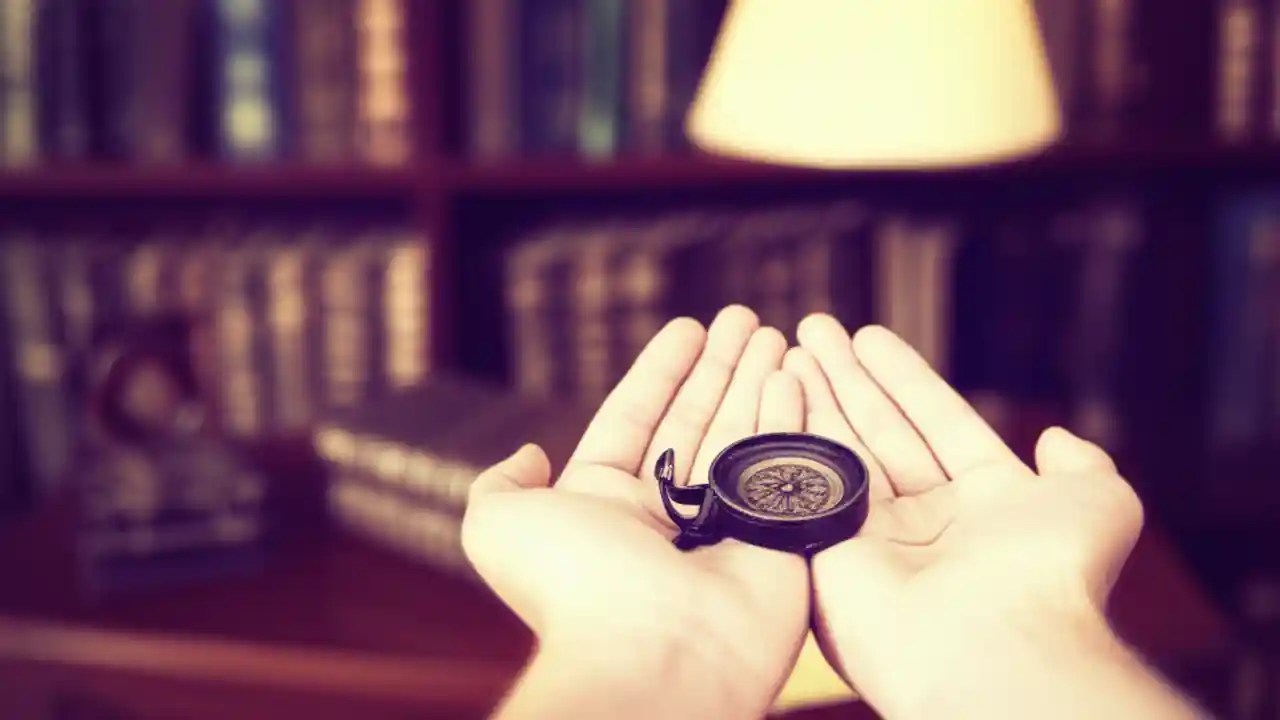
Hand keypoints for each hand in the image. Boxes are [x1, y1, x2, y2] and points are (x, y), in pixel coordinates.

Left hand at [463, 307, 809, 719]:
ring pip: (741, 436)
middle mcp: (666, 516)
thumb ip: (502, 484)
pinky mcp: (774, 542)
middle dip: (720, 368)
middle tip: (744, 318)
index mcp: (605, 506)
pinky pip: (783, 467)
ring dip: (759, 382)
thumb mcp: (500, 526)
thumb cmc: (574, 588)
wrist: (650, 656)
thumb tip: (529, 453)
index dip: (661, 371)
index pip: (637, 418)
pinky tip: (794, 376)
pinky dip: (790, 420)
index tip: (689, 327)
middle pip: (697, 420)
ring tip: (775, 333)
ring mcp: (724, 529)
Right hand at [786, 315, 1145, 718]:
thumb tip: (1056, 438)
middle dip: (847, 377)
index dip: (905, 378)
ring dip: (815, 393)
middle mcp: (926, 520)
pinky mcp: (828, 551)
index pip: (937, 421)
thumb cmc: (1052, 577)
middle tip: (815, 329)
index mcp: (984, 504)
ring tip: (791, 345)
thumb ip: (1083, 465)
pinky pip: (808, 478)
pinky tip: (778, 385)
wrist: (996, 644)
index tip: (870, 337)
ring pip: (840, 447)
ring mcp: (873, 536)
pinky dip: (792, 429)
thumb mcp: (1099, 503)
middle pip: (879, 429)